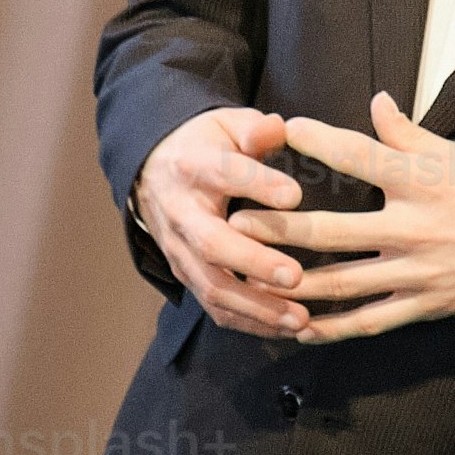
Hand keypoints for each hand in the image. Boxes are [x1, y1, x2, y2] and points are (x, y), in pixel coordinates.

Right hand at [134, 103, 313, 342]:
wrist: (154, 172)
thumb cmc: (206, 146)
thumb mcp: (226, 125)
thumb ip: (255, 129)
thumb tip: (277, 130)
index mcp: (193, 167)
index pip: (224, 175)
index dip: (257, 185)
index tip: (295, 195)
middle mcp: (181, 214)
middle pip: (212, 243)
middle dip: (253, 263)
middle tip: (295, 276)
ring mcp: (180, 251)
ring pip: (212, 286)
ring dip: (257, 306)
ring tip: (300, 318)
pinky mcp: (187, 275)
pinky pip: (215, 307)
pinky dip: (250, 322)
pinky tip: (286, 330)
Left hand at [256, 96, 454, 339]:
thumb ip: (412, 135)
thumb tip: (376, 101)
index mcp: (426, 181)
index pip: (362, 156)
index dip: (320, 140)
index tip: (284, 129)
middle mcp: (416, 227)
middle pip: (332, 231)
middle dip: (279, 230)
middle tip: (235, 224)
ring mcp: (417, 270)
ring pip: (341, 283)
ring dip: (292, 283)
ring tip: (251, 278)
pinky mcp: (424, 304)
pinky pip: (368, 321)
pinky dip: (332, 327)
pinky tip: (298, 327)